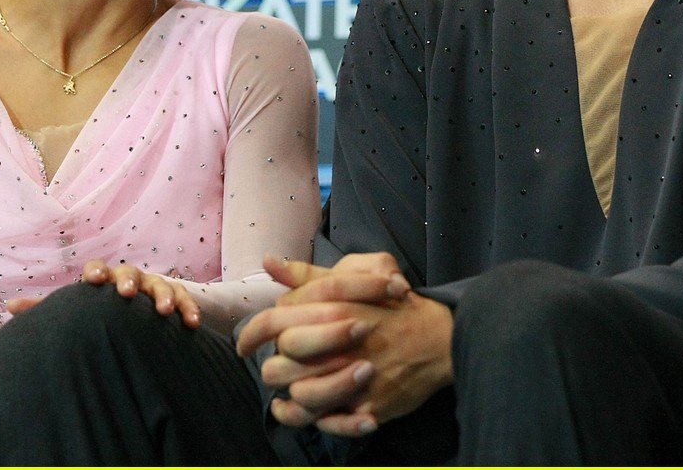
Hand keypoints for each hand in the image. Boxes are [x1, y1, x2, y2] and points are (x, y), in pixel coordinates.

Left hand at [7, 260, 201, 327]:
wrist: (145, 314)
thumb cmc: (105, 312)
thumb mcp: (80, 310)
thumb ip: (49, 309)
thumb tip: (9, 307)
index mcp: (105, 281)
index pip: (98, 269)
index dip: (95, 273)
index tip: (91, 281)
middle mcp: (131, 280)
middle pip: (130, 272)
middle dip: (129, 280)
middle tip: (125, 293)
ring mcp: (155, 287)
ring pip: (161, 284)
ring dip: (162, 296)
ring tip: (162, 312)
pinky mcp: (179, 298)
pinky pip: (186, 300)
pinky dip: (189, 310)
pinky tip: (191, 324)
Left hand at [237, 256, 453, 436]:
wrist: (438, 336)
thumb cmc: (390, 305)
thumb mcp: (351, 280)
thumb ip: (307, 276)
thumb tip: (268, 261)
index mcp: (328, 308)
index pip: (272, 323)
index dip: (251, 336)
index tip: (244, 346)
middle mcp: (336, 343)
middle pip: (278, 367)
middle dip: (272, 370)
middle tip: (278, 369)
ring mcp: (351, 377)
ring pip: (298, 398)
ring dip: (291, 398)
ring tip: (290, 395)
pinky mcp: (366, 405)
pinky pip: (327, 422)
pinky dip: (316, 420)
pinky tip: (310, 413)